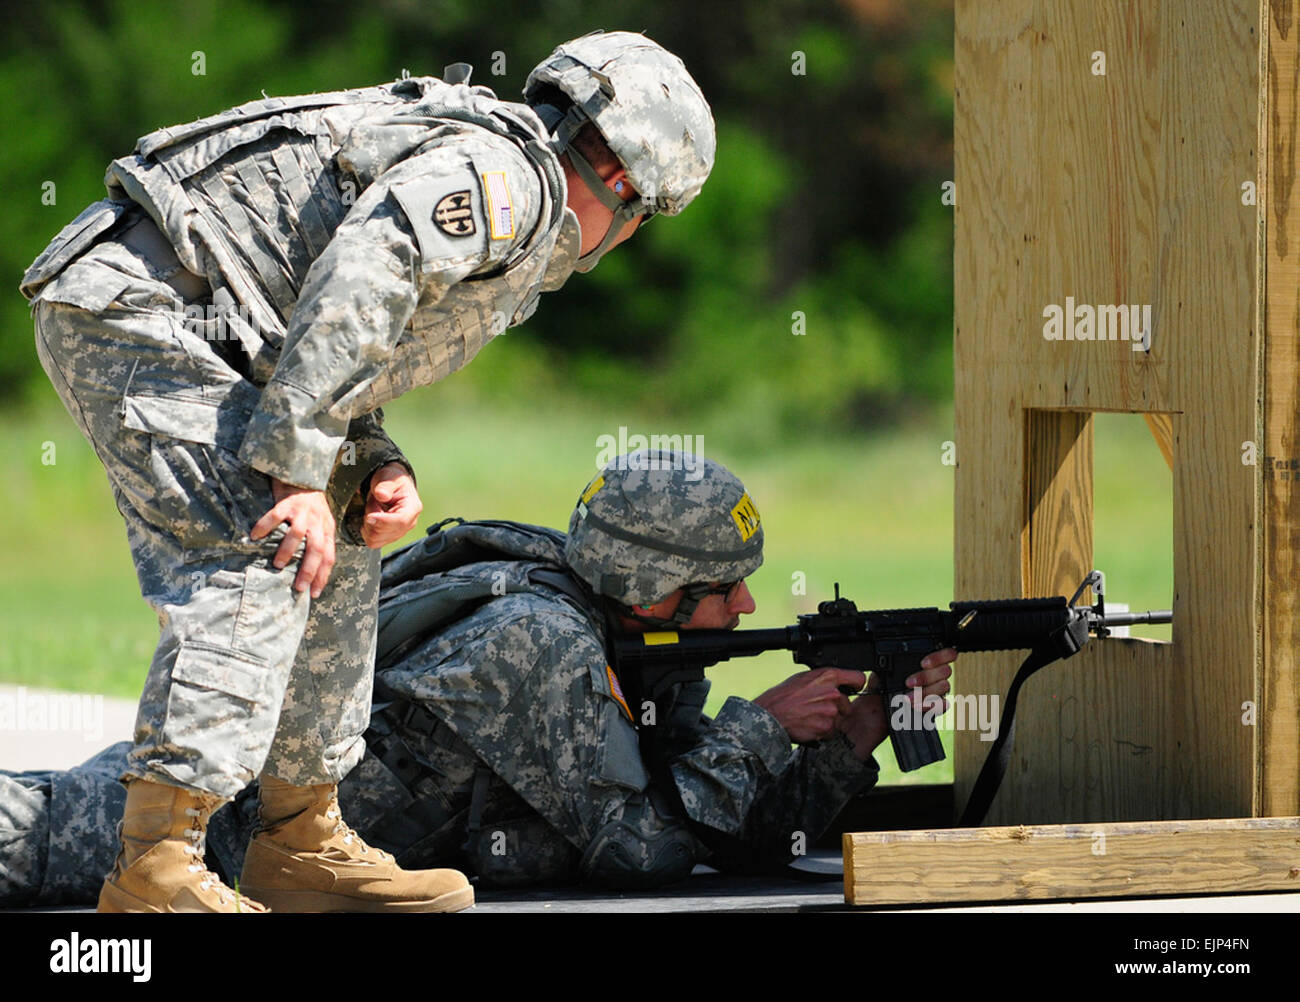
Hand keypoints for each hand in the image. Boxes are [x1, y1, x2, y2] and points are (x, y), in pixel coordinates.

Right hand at [250, 479, 335, 597]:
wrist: (303, 476)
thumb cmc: (311, 506)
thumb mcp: (322, 524)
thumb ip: (319, 542)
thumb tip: (311, 570)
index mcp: (327, 530)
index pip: (329, 557)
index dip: (323, 576)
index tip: (314, 593)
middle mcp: (318, 522)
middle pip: (317, 549)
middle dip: (309, 570)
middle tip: (299, 587)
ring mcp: (303, 512)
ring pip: (298, 534)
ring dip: (288, 551)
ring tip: (278, 565)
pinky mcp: (287, 502)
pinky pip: (275, 517)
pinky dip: (265, 527)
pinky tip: (255, 537)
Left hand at [362, 462, 421, 547]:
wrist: (391, 485)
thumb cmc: (391, 480)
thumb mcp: (388, 477)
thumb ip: (385, 485)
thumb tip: (381, 495)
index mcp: (412, 507)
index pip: (400, 521)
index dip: (383, 521)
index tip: (369, 515)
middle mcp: (409, 523)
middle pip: (386, 534)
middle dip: (371, 519)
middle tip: (373, 503)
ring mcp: (399, 532)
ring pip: (376, 540)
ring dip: (368, 525)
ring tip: (373, 509)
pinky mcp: (389, 537)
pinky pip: (373, 542)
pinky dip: (367, 530)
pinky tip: (372, 518)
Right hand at [752, 668, 867, 743]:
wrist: (770, 715)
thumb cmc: (783, 696)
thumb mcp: (804, 678)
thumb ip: (824, 679)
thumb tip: (837, 682)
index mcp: (828, 676)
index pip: (858, 678)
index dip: (856, 684)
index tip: (854, 688)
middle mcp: (832, 693)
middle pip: (847, 703)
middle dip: (837, 707)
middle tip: (818, 707)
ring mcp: (831, 711)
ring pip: (838, 718)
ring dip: (827, 720)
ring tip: (809, 716)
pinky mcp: (826, 727)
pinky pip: (830, 731)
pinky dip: (821, 731)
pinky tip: (808, 724)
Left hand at [836, 649, 956, 760]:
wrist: (867, 719)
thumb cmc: (874, 694)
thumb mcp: (881, 673)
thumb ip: (894, 663)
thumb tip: (898, 652)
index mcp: (921, 665)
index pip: (945, 654)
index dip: (939, 656)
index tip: (923, 663)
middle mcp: (931, 678)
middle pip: (945, 671)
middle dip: (926, 677)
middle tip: (908, 683)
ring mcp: (934, 694)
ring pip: (944, 687)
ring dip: (926, 692)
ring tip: (907, 699)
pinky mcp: (933, 710)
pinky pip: (943, 706)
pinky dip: (931, 706)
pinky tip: (918, 706)